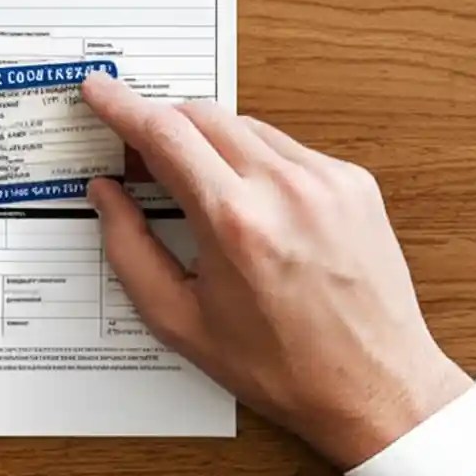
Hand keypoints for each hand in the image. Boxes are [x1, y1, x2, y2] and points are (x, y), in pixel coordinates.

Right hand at [81, 74, 471, 468]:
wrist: (374, 385)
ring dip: (210, 143)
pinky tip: (255, 205)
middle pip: (201, 115)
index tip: (100, 90)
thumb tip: (106, 194)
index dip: (122, 106)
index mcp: (234, 222)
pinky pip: (287, 148)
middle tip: (141, 155)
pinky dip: (257, 162)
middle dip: (162, 124)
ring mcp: (325, 179)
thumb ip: (129, 249)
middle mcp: (283, 188)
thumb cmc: (281, 365)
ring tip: (202, 191)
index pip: (164, 134)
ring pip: (245, 126)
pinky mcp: (354, 182)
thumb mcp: (180, 321)